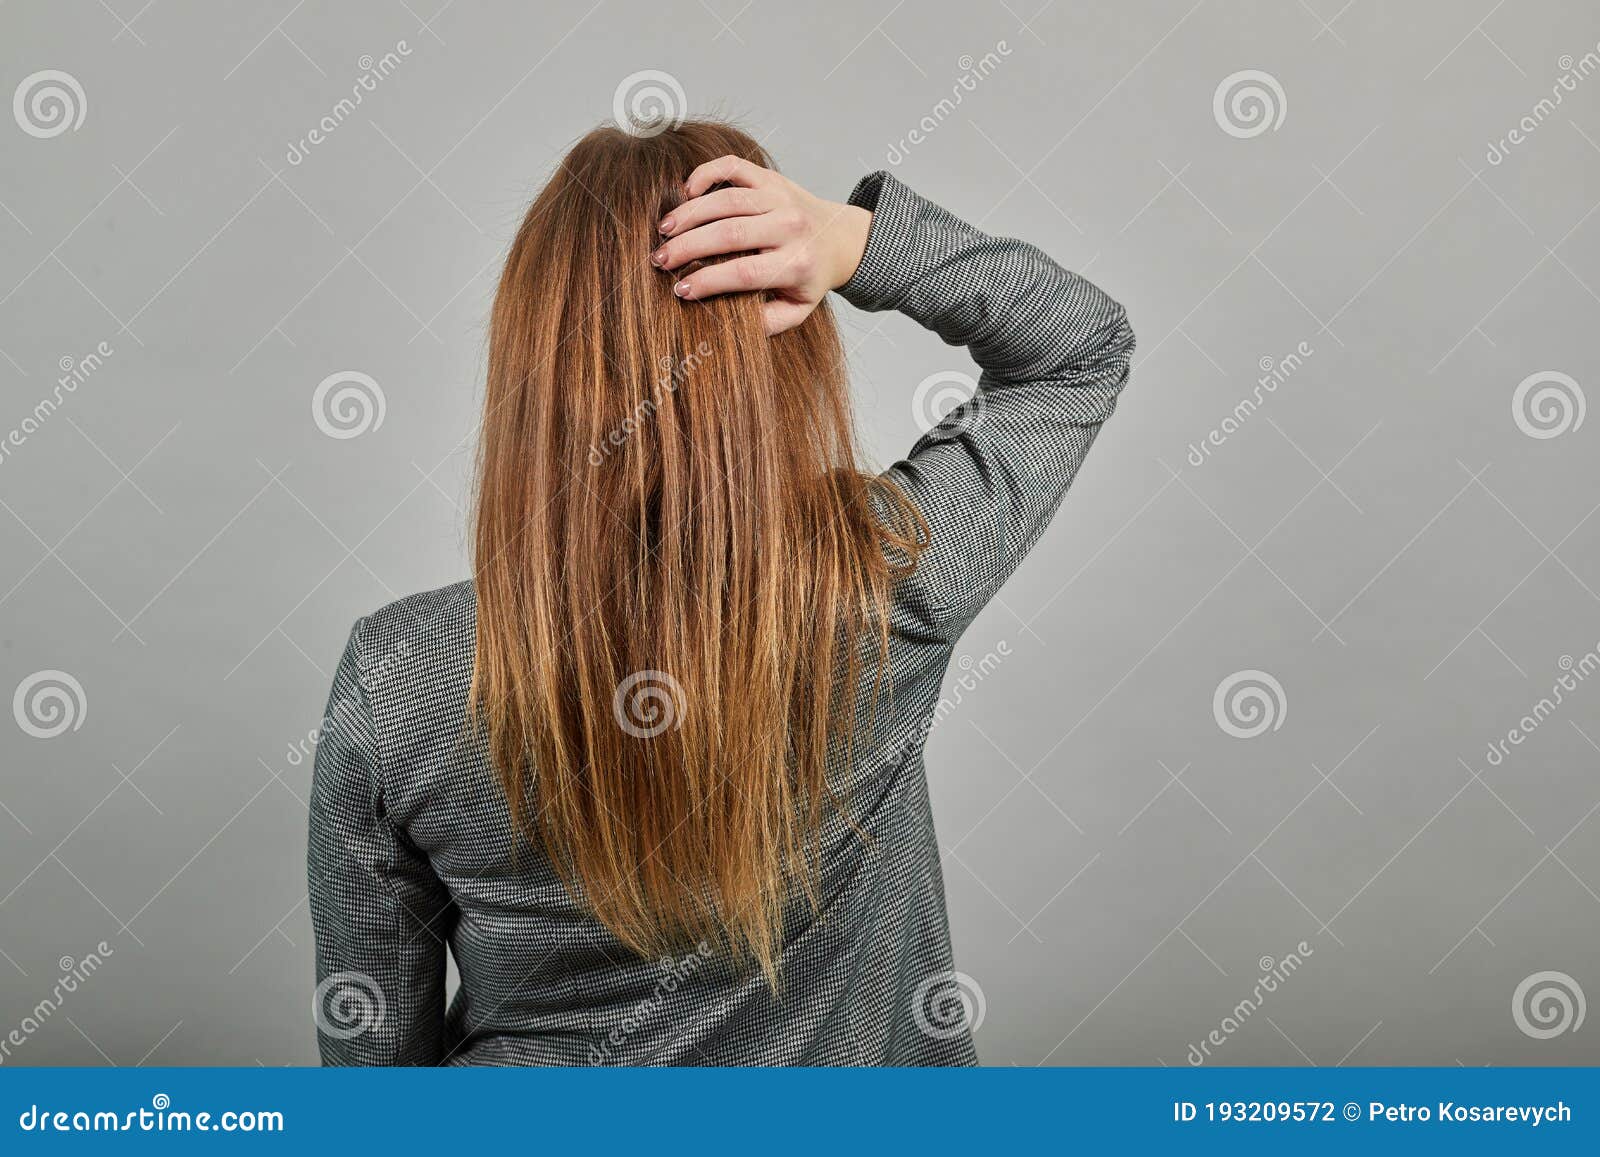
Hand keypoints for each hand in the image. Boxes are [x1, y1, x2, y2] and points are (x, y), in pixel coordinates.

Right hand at [652, 155, 871, 334]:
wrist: (840, 239)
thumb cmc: (809, 278)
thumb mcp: (798, 309)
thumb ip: (770, 322)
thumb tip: (734, 327)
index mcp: (795, 263)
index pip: (743, 272)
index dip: (707, 281)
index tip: (679, 289)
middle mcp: (790, 227)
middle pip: (730, 233)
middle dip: (688, 246)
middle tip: (659, 259)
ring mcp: (780, 198)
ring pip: (727, 199)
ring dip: (689, 213)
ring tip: (663, 229)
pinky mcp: (771, 178)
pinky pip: (734, 167)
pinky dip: (706, 173)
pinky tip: (686, 191)